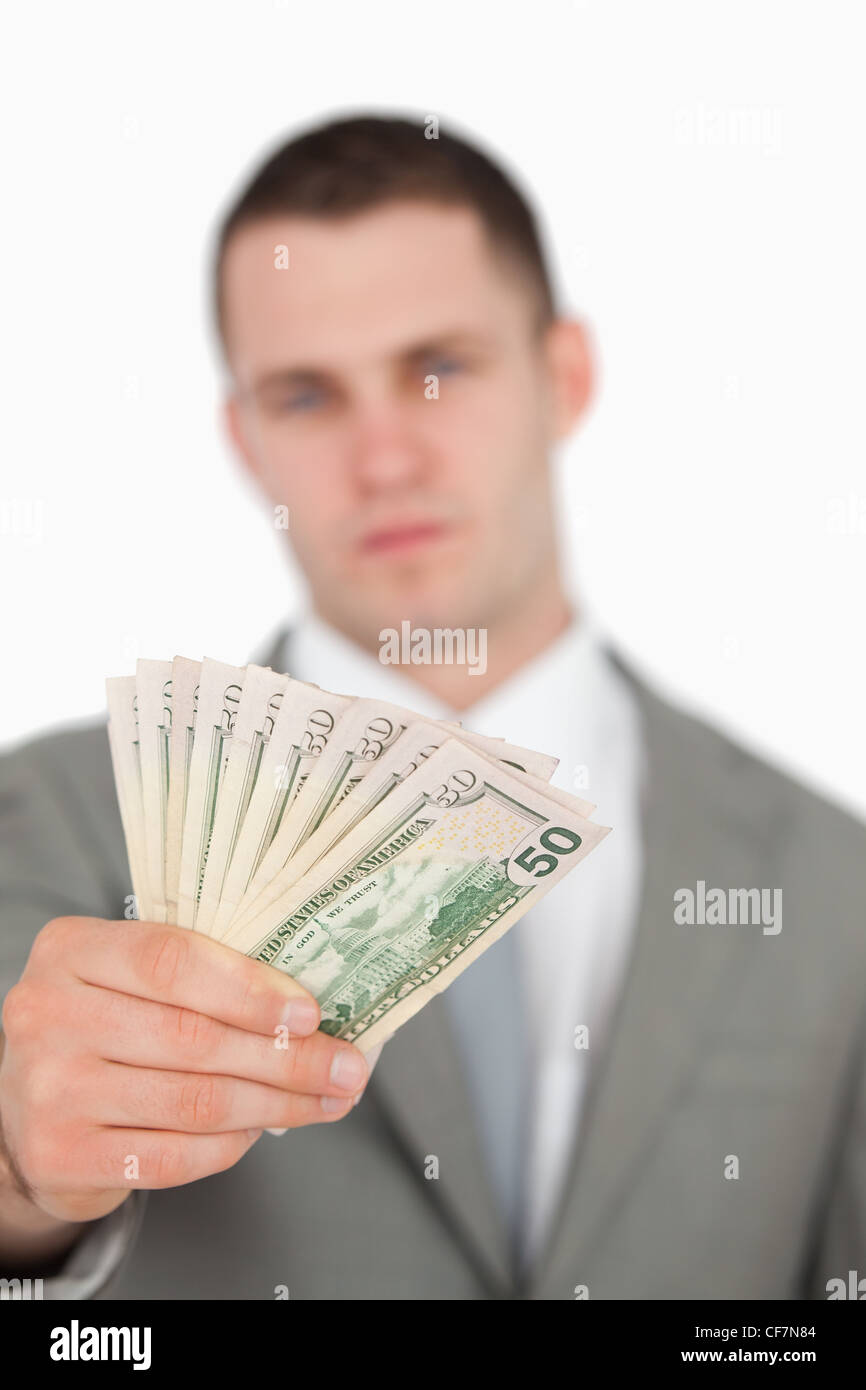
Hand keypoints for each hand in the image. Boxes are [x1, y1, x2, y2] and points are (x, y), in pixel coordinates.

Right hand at [0, 916, 381, 1235]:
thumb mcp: (132, 978)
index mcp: (71, 950)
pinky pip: (173, 1156)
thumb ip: (204, 976)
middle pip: (193, 1037)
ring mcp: (47, 1089)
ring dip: (275, 1104)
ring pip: (193, 1101)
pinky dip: (231, 1145)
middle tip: (344, 1067)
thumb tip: (312, 1006)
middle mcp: (47, 1014)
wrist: (28, 1105)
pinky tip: (262, 1129)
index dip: (250, 988)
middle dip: (286, 1056)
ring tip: (327, 1100)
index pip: (172, 960)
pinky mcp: (60, 1156)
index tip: (312, 1011)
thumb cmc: (106, 1025)